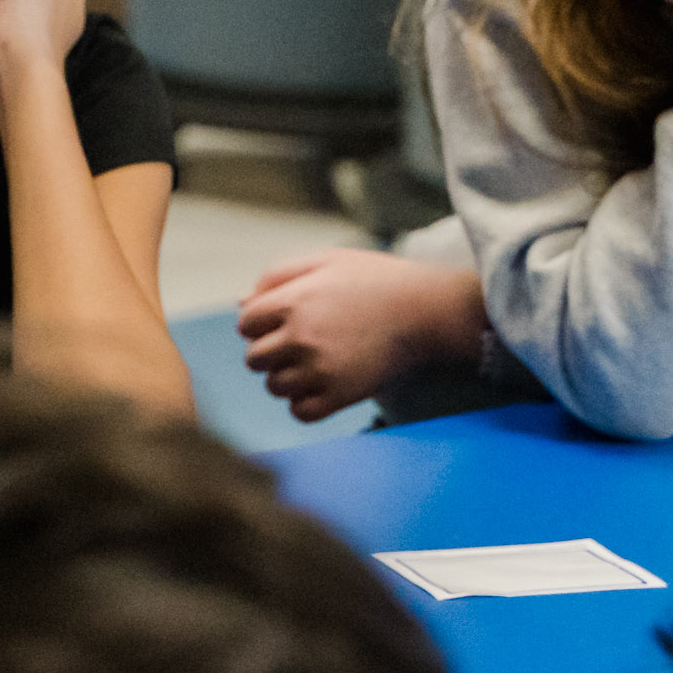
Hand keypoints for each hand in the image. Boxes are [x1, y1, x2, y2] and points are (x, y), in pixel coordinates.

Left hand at [234, 249, 487, 422]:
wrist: (430, 311)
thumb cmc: (376, 282)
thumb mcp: (327, 261)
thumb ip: (278, 276)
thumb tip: (241, 304)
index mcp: (294, 301)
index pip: (246, 324)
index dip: (263, 323)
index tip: (288, 321)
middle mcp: (302, 336)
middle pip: (254, 358)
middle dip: (272, 352)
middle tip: (304, 343)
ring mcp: (321, 369)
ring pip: (274, 387)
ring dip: (288, 378)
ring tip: (318, 363)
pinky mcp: (340, 395)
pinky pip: (300, 412)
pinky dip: (306, 403)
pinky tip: (324, 385)